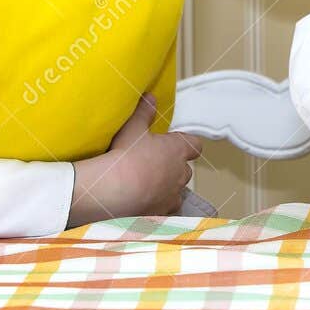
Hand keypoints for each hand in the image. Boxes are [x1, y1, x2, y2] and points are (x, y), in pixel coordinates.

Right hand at [68, 95, 201, 225]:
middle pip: (185, 169)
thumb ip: (144, 112)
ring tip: (147, 186)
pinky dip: (159, 205)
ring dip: (167, 187)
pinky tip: (144, 203)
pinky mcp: (163, 212)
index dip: (187, 144)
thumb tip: (151, 97)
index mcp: (177, 150)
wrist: (114, 191)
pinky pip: (166, 208)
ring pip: (177, 190)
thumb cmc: (125, 156)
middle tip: (153, 165)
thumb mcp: (132, 129)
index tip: (175, 144)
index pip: (195, 145)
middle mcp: (181, 173)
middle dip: (174, 167)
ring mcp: (173, 195)